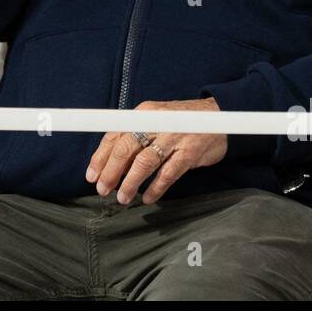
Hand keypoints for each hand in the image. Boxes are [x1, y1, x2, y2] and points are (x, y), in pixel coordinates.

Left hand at [86, 97, 227, 205]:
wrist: (219, 116)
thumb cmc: (180, 122)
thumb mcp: (155, 121)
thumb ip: (135, 138)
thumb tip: (110, 165)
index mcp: (144, 113)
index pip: (115, 135)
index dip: (100, 157)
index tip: (91, 176)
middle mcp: (157, 122)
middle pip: (126, 148)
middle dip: (111, 172)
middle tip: (103, 190)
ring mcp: (174, 137)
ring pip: (145, 162)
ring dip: (131, 182)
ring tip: (123, 197)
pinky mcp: (190, 152)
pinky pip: (168, 174)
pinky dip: (156, 188)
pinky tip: (148, 198)